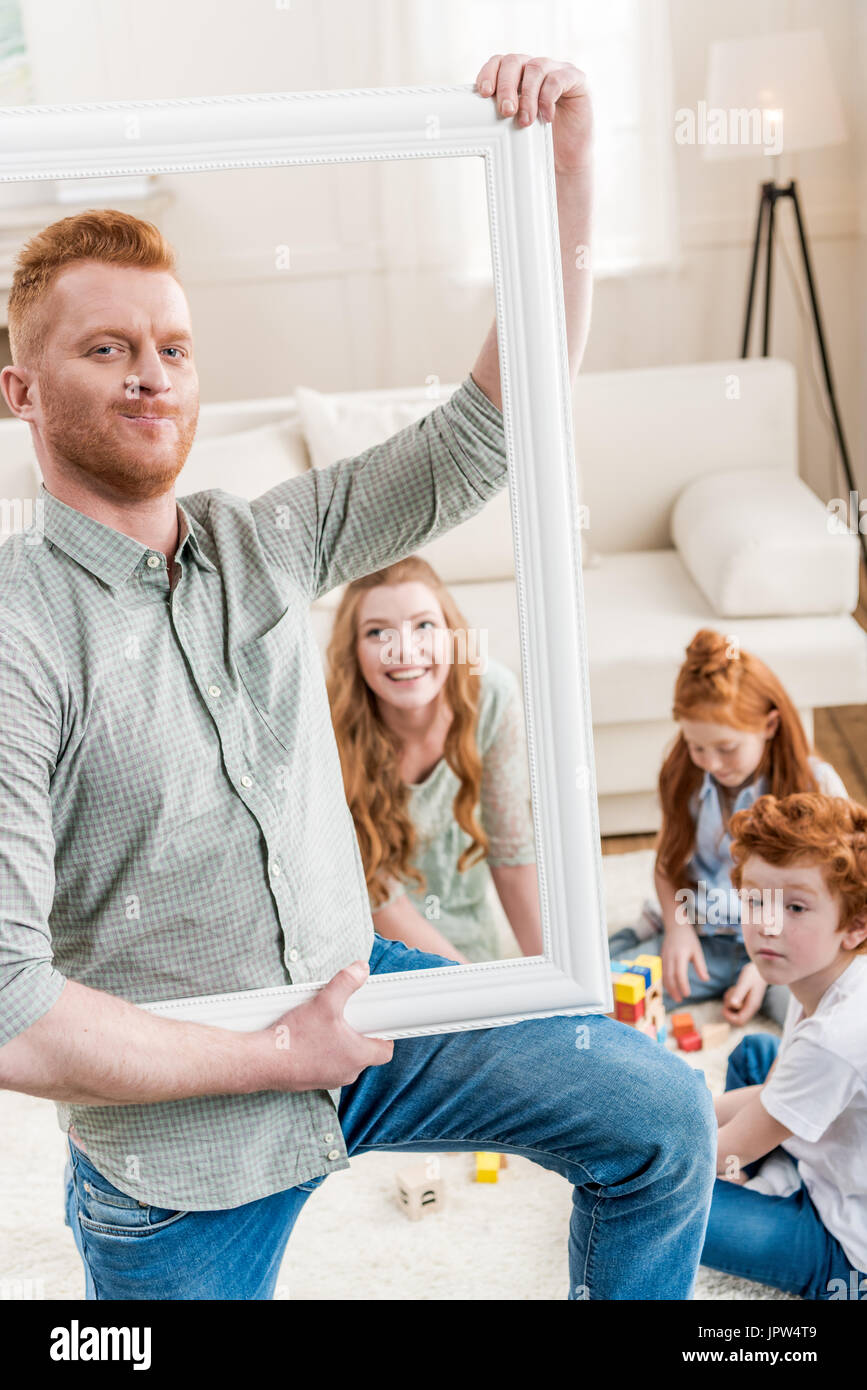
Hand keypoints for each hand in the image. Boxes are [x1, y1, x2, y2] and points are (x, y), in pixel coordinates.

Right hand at [259, 960, 393, 1091]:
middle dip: (356, 1035)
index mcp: (358, 1056)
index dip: (383, 1035)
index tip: (376, 1022)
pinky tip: (306, 1038)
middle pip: (363, 1053)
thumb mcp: (324, 1002)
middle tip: (345, 1017)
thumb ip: (346, 982)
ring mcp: (328, 1079)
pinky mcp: (310, 1081)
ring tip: (323, 1025)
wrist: (263, 1061)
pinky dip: (320, 1052)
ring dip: (337, 1044)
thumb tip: (361, 969)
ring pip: (343, 1060)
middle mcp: (346, 1073)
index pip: (385, 1051)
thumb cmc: (295, 1037)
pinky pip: (324, 1065)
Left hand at [474, 54, 592, 174]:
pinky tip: (546, 118)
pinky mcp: (576, 79)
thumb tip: (471, 117)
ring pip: (535, 68)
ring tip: (525, 121)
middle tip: (505, 111)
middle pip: (514, 61)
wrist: (566, 160)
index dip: (489, 73)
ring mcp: (557, 70)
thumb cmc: (537, 142)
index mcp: (517, 75)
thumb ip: (498, 114)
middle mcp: (535, 67)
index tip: (484, 93)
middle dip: (506, 86)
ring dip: (527, 96)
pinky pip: (557, 79)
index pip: (499, 62)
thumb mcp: (511, 127)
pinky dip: (548, 98)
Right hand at [661, 921, 709, 1003]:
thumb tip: (706, 979)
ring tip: (676, 997)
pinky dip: (665, 982)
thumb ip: (700, 966)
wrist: (675, 926)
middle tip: (680, 1000)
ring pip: (664, 976)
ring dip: (669, 988)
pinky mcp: (661, 958)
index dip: (683, 985)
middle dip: (674, 990)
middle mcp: (670, 957)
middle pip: (669, 977)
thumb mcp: (697, 951)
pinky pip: (662, 973)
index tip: (687, 994)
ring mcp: (664, 958)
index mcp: (680, 955)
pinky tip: (671, 987)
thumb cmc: (688, 938)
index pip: (680, 974)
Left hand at [722, 962, 766, 1025]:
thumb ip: (739, 993)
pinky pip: (737, 1005)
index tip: (724, 1007)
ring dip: (730, 1002)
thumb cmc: (753, 974)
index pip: (740, 1021)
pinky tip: (735, 989)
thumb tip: (733, 1005)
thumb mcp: (744, 982)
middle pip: (737, 1019)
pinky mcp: (747, 1001)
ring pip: (736, 1011)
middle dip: (729, 1010)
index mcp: (752, 1006)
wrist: (761, 969)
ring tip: (734, 989)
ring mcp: (750, 1005)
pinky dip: (732, 999)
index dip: (729, 1017)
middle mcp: (752, 1008)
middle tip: (729, 996)